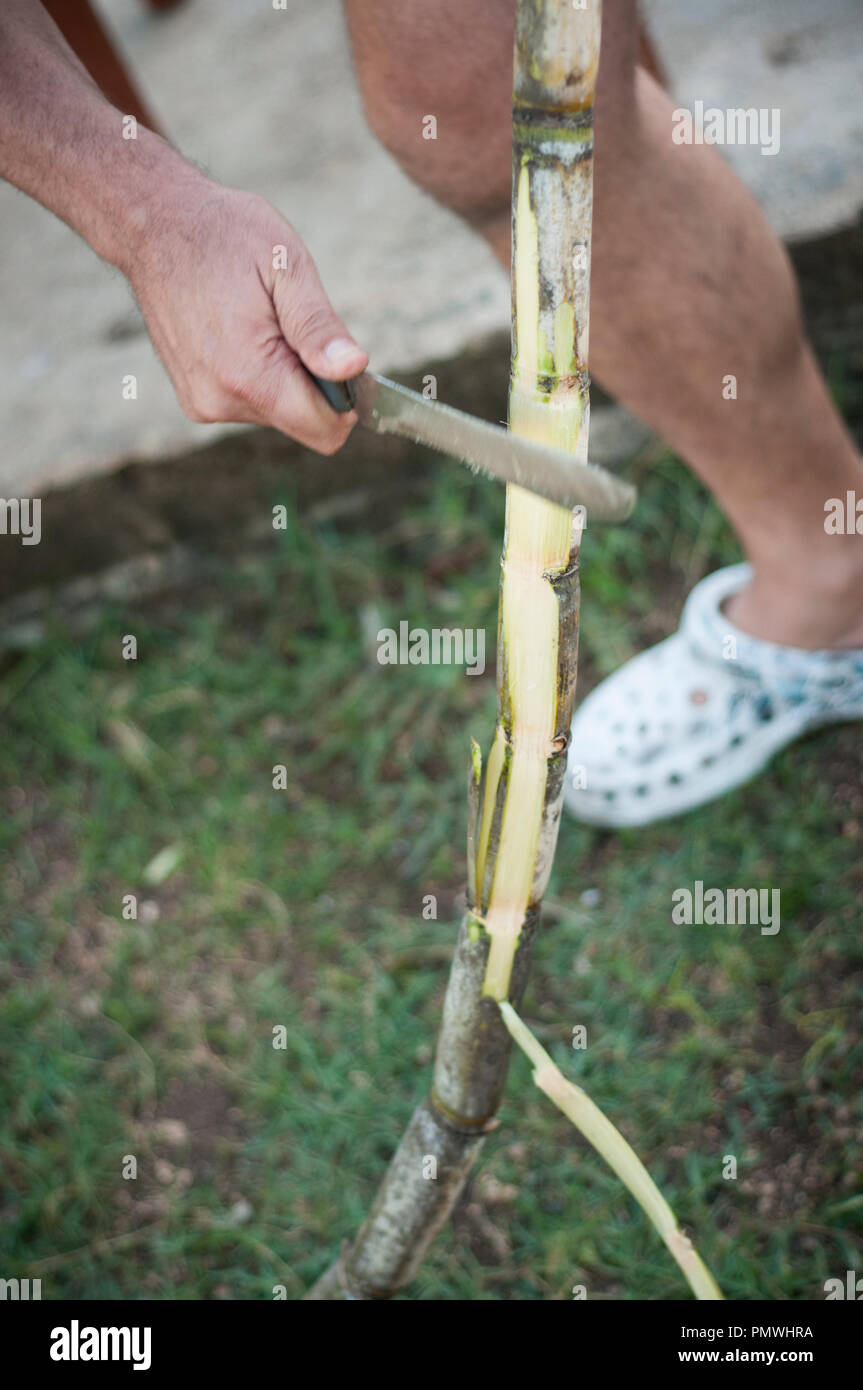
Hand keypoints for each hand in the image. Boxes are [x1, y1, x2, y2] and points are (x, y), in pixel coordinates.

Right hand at [124, 181, 367, 452]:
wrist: (153, 226)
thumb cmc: (224, 235)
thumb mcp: (286, 265)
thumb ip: (319, 326)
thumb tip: (354, 368)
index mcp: (248, 375)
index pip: (323, 429)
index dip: (347, 400)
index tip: (340, 357)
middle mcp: (221, 401)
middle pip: (303, 421)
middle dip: (313, 382)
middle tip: (290, 323)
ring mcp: (203, 403)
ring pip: (278, 412)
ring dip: (285, 375)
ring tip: (259, 320)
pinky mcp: (195, 399)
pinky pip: (251, 403)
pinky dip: (260, 375)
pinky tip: (239, 331)